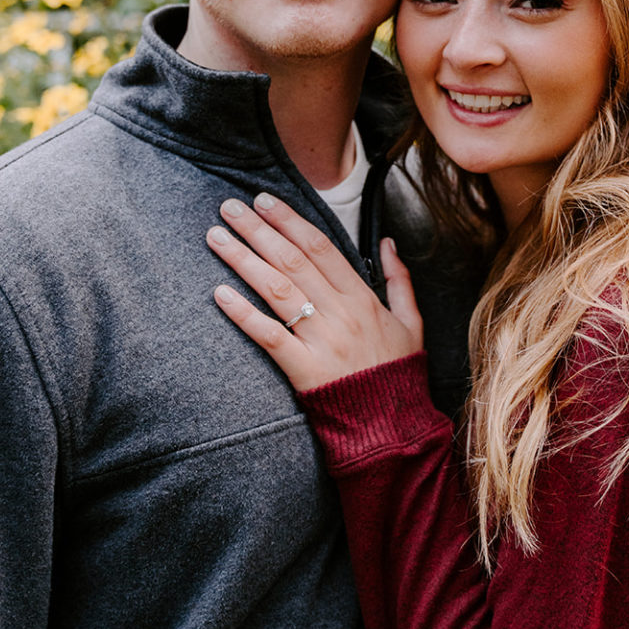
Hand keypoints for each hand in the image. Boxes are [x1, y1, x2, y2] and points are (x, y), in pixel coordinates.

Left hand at [207, 192, 423, 390]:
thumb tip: (388, 242)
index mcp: (363, 299)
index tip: (265, 201)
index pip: (321, 247)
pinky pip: (269, 336)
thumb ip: (400, 280)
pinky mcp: (304, 370)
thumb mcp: (412, 323)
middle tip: (230, 207)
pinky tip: (219, 293)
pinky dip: (243, 313)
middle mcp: (341, 313)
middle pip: (293, 260)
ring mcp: (321, 340)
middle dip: (259, 230)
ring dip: (243, 260)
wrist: (393, 428)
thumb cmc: (398, 374)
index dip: (290, 221)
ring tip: (216, 238)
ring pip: (277, 290)